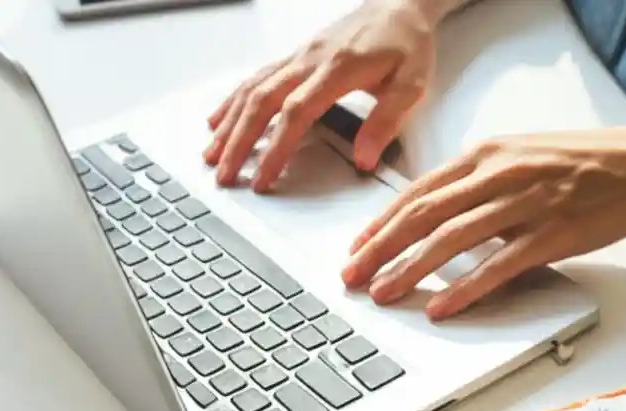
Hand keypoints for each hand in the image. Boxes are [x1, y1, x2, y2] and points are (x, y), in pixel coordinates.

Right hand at [205, 0, 442, 191]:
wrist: (400, 4)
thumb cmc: (406, 44)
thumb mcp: (412, 83)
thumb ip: (387, 121)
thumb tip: (363, 159)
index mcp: (338, 68)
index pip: (297, 111)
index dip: (277, 147)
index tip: (264, 177)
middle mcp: (310, 59)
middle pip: (263, 101)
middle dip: (240, 141)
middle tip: (225, 175)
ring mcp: (298, 55)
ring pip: (253, 88)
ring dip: (230, 123)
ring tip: (212, 154)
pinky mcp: (295, 55)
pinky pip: (256, 77)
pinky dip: (233, 100)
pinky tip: (218, 120)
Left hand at [342, 128, 625, 318]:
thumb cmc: (584, 164)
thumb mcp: (522, 155)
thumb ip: (478, 180)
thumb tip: (436, 212)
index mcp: (487, 153)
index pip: (419, 191)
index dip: (381, 222)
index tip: (356, 247)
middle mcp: (500, 174)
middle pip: (424, 215)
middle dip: (380, 248)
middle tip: (352, 276)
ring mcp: (526, 204)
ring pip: (451, 240)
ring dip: (410, 269)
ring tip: (383, 293)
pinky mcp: (553, 234)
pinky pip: (498, 266)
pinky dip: (464, 288)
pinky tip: (441, 306)